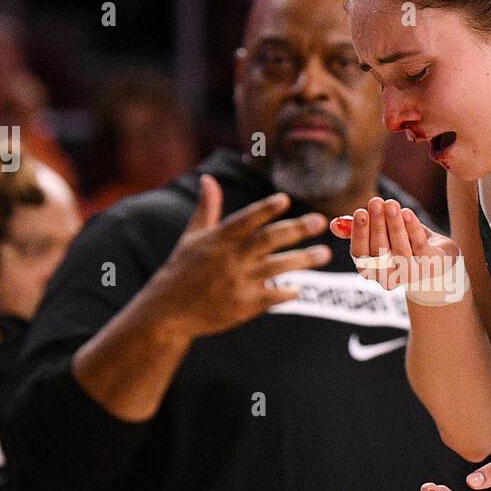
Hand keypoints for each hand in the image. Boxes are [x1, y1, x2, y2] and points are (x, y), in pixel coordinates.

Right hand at [155, 174, 330, 336]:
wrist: (167, 312)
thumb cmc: (181, 270)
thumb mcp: (191, 237)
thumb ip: (207, 208)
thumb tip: (209, 178)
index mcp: (218, 239)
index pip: (246, 219)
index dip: (265, 209)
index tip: (285, 200)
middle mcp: (230, 258)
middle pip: (268, 240)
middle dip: (296, 229)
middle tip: (319, 222)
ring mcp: (237, 282)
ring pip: (277, 267)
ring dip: (303, 260)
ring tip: (324, 254)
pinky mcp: (242, 306)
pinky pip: (271, 297)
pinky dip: (286, 292)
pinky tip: (300, 288)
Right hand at [331, 196, 461, 294]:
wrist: (437, 257)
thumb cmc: (402, 243)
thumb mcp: (378, 235)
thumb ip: (357, 229)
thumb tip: (334, 224)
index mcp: (370, 270)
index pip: (359, 253)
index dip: (359, 233)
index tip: (360, 212)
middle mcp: (388, 277)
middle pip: (379, 250)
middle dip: (377, 223)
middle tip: (376, 201)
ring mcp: (410, 275)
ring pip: (400, 249)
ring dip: (394, 224)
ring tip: (391, 203)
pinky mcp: (430, 267)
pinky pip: (419, 246)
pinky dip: (412, 228)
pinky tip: (406, 212)